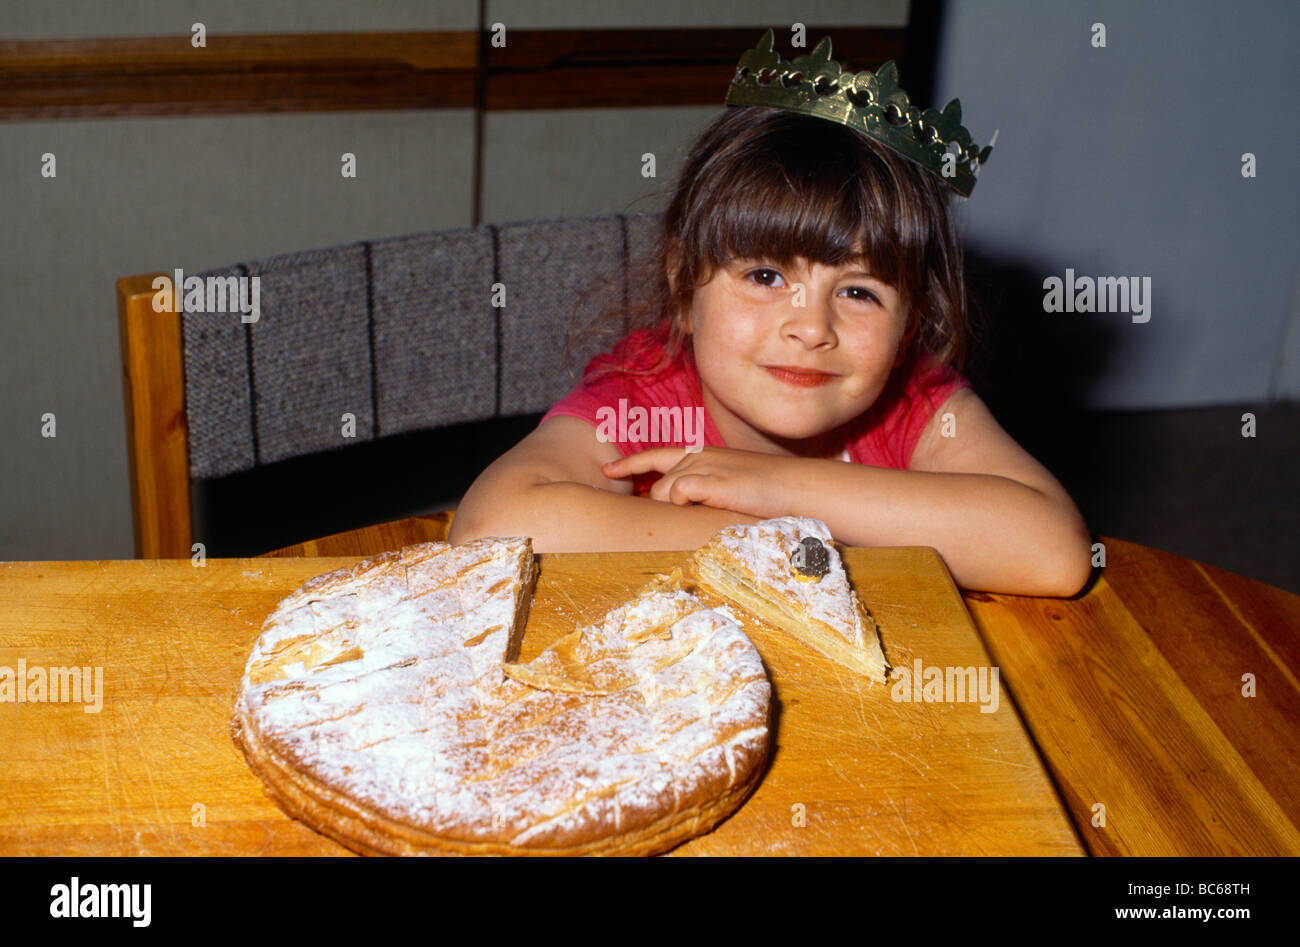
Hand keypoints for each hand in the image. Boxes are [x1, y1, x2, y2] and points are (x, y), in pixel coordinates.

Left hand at [601, 447, 798, 518]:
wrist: (798, 488)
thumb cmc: (770, 494)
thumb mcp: (733, 487)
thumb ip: (707, 494)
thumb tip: (686, 512)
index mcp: (704, 455)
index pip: (657, 455)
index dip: (631, 463)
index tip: (608, 470)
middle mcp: (699, 455)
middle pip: (658, 483)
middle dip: (656, 506)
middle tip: (664, 526)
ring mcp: (704, 465)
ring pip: (664, 492)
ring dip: (675, 512)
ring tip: (706, 520)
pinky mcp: (710, 479)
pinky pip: (677, 494)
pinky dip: (684, 506)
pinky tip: (706, 513)